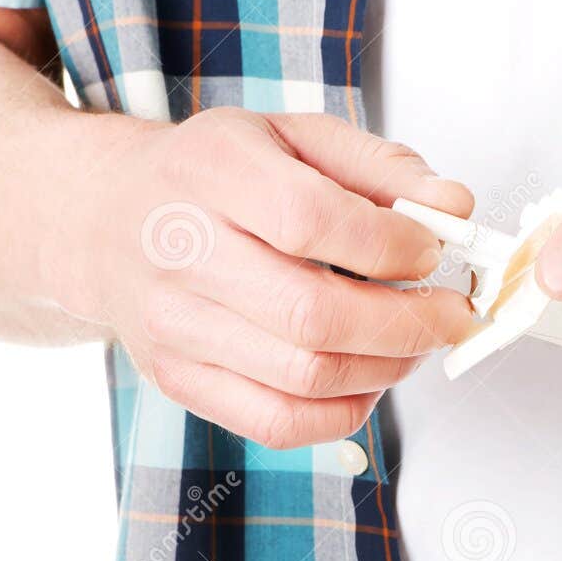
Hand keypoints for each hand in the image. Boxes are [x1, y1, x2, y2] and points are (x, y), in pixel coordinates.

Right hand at [54, 108, 475, 448]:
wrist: (106, 217)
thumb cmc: (215, 176)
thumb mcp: (295, 136)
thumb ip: (383, 168)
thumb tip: (454, 208)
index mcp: (212, 171)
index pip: (310, 220)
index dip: (391, 246)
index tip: (434, 250)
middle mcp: (181, 251)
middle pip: (314, 316)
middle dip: (409, 324)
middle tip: (450, 313)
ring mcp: (173, 325)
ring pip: (304, 377)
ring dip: (387, 367)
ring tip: (414, 341)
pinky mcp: (177, 379)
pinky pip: (278, 423)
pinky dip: (345, 411)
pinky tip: (367, 376)